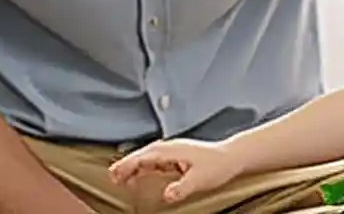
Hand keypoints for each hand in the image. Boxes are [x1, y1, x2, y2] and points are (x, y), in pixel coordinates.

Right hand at [107, 138, 242, 203]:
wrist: (232, 157)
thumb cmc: (218, 165)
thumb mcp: (200, 180)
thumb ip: (182, 188)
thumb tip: (166, 195)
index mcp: (173, 150)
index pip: (145, 157)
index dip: (129, 165)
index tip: (116, 173)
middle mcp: (171, 148)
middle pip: (143, 154)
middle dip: (126, 164)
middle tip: (112, 177)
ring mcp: (173, 151)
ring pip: (147, 156)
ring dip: (133, 164)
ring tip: (119, 177)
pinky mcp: (177, 156)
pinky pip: (155, 160)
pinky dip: (143, 166)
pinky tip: (140, 174)